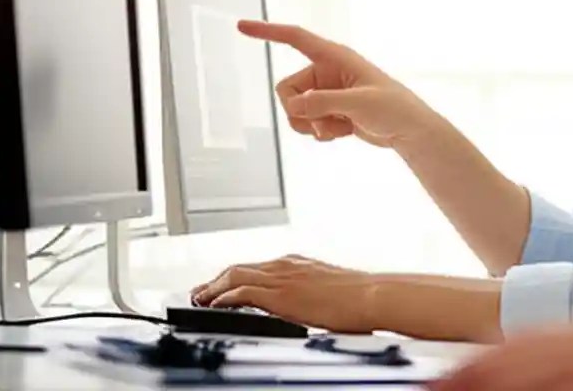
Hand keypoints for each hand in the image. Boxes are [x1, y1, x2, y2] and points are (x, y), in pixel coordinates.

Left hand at [190, 255, 379, 333]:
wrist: (372, 295)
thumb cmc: (362, 298)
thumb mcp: (332, 291)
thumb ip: (315, 295)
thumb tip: (313, 309)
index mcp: (300, 264)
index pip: (257, 267)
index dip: (235, 277)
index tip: (224, 286)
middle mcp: (287, 265)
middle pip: (240, 267)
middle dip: (217, 279)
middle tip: (201, 292)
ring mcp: (283, 277)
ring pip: (234, 275)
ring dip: (213, 287)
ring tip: (200, 299)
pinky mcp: (281, 294)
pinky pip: (241, 291)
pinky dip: (223, 297)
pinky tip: (215, 305)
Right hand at [240, 20, 444, 150]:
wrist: (408, 130)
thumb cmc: (393, 107)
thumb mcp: (358, 103)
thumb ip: (324, 102)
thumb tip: (294, 106)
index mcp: (335, 57)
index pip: (295, 38)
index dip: (268, 32)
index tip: (241, 27)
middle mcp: (327, 72)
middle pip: (286, 90)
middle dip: (298, 110)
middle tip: (323, 120)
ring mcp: (327, 92)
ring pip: (294, 109)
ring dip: (311, 124)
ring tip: (338, 127)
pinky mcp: (330, 110)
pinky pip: (307, 122)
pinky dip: (321, 132)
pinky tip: (344, 132)